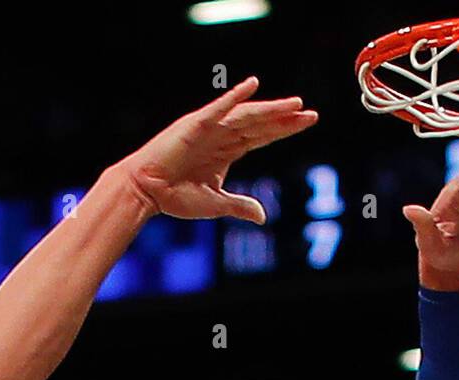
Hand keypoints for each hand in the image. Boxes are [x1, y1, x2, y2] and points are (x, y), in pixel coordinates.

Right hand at [120, 77, 317, 223]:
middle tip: (311, 113)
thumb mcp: (216, 203)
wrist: (147, 192)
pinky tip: (252, 85)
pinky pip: (218, 108)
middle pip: (260, 124)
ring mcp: (210, 128)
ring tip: (295, 105)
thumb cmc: (176, 196)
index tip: (308, 121)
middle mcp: (222, 135)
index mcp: (228, 151)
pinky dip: (235, 97)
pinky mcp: (195, 125)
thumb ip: (239, 205)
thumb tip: (262, 216)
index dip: (285, 130)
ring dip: (270, 109)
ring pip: (246, 116)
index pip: (263, 136)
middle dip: (286, 119)